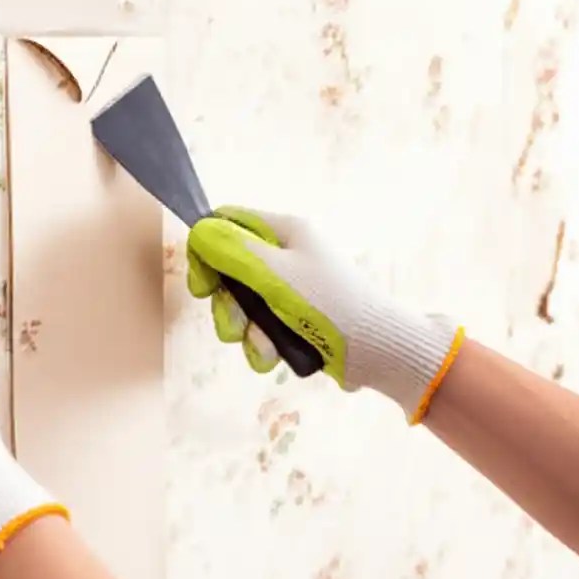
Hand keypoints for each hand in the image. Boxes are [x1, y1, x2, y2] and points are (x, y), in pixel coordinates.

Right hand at [186, 207, 463, 422]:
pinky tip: (274, 355)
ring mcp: (290, 289)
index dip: (207, 250)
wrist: (378, 350)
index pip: (228, 223)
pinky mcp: (295, 319)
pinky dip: (262, 344)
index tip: (203, 285)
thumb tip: (200, 230)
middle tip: (233, 324)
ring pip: (243, 305)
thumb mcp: (275, 273)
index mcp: (285, 231)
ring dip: (244, 330)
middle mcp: (286, 255)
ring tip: (263, 345)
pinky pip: (261, 328)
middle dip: (226, 303)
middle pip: (230, 270)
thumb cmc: (330, 304)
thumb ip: (232, 251)